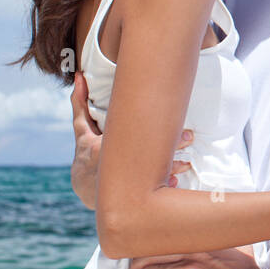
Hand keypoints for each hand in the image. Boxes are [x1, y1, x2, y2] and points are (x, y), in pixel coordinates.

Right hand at [70, 72, 192, 209]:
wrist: (84, 183)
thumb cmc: (86, 149)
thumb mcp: (82, 128)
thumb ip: (81, 102)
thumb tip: (80, 76)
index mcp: (103, 146)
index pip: (129, 133)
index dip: (152, 127)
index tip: (172, 118)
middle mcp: (114, 164)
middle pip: (146, 154)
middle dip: (170, 146)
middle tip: (189, 136)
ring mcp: (124, 179)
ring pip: (151, 175)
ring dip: (172, 168)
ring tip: (187, 164)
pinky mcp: (132, 191)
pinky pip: (150, 192)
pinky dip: (162, 188)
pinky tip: (175, 183)